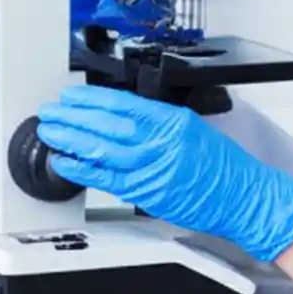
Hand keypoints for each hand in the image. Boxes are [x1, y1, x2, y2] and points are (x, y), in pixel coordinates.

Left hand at [37, 85, 292, 261]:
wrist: (242, 196)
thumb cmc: (221, 165)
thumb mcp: (191, 127)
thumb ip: (156, 121)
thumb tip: (120, 116)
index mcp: (171, 121)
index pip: (122, 103)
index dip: (91, 99)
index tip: (70, 96)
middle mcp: (160, 142)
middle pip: (106, 125)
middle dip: (73, 117)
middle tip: (50, 112)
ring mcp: (153, 169)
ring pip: (102, 150)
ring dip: (71, 140)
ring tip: (49, 132)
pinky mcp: (147, 194)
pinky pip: (107, 180)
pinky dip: (83, 171)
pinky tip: (64, 163)